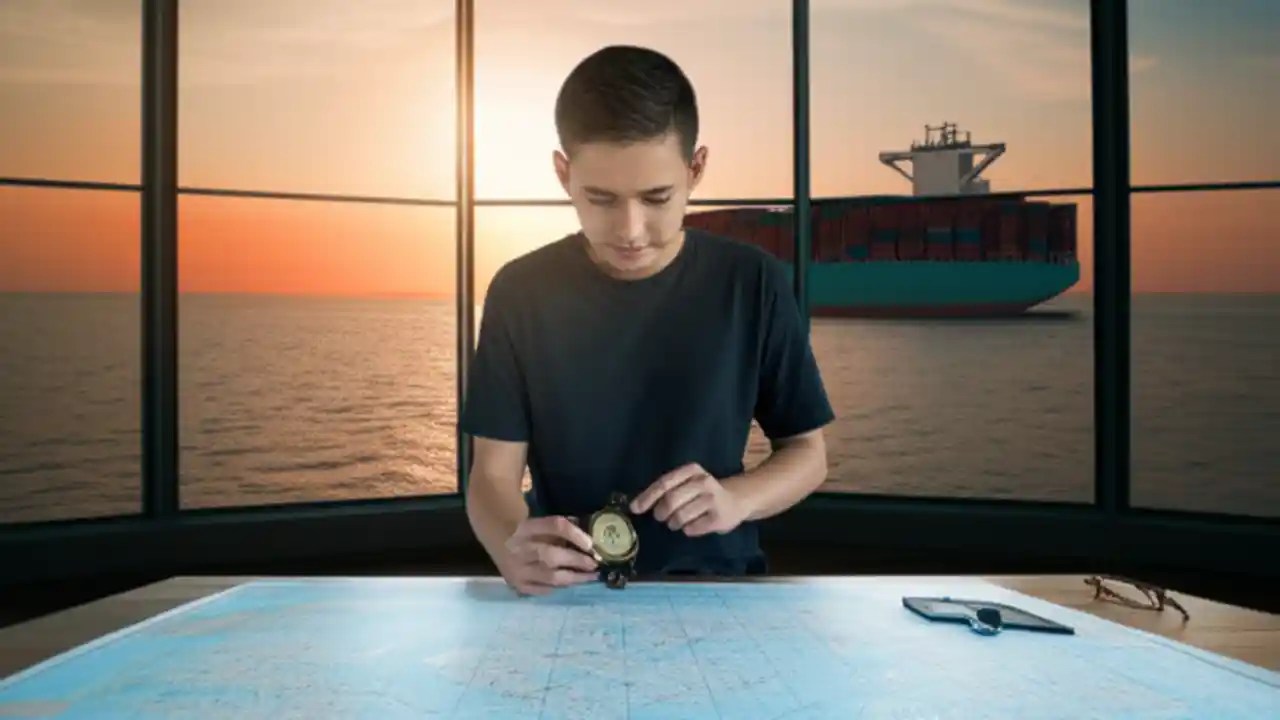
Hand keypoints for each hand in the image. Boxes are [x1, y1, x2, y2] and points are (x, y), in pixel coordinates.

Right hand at [499, 516, 599, 595]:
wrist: (501, 541)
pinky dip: (560, 587)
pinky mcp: (518, 585)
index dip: (575, 535)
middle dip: (577, 561)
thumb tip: (592, 540)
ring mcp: (517, 569)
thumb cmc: (531, 533)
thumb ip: (565, 529)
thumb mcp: (543, 523)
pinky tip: (572, 583)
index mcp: (527, 526)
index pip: (554, 526)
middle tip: (595, 564)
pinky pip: (544, 590)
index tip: (591, 544)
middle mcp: (520, 548)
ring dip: (575, 578)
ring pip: (550, 577)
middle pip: (552, 555)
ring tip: (591, 577)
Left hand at [631, 462, 747, 536]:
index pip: (664, 483)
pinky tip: (693, 525)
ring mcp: (712, 500)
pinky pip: (692, 529)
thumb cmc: (703, 492)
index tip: (635, 509)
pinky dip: (688, 530)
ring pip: (680, 517)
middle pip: (670, 501)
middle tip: (662, 517)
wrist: (737, 499)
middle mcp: (703, 482)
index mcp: (692, 470)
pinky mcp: (718, 517)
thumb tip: (636, 505)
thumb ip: (666, 489)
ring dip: (674, 523)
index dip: (647, 497)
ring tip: (678, 522)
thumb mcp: (687, 483)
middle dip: (661, 513)